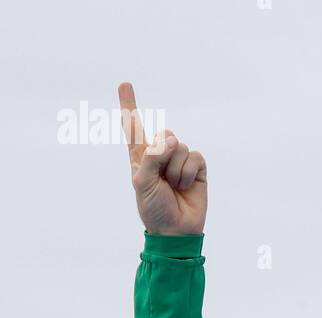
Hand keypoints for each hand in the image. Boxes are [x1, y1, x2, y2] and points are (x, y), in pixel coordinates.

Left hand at [118, 82, 206, 235]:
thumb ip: (151, 158)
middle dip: (162, 155)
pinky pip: (194, 156)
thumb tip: (171, 140)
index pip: (134, 129)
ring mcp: (178, 160)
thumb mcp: (142, 184)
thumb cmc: (154, 209)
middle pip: (164, 134)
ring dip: (175, 170)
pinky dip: (188, 172)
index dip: (130, 106)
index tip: (124, 84)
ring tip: (173, 187)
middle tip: (162, 179)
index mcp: (141, 159)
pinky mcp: (196, 166)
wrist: (175, 230)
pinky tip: (186, 186)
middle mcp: (159, 156)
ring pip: (179, 146)